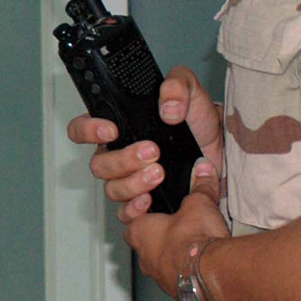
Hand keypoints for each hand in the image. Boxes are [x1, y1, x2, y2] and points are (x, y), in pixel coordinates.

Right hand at [66, 66, 224, 223]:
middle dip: (124, 160)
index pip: (82, 128)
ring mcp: (129, 179)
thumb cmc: (197, 120)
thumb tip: (167, 108)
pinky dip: (135, 208)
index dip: (87, 130)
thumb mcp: (190, 91)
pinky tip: (151, 198)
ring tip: (160, 173)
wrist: (218, 148)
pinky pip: (125, 213)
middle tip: (152, 151)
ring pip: (112, 189)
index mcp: (118, 126)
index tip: (111, 129)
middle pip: (99, 164)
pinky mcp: (145, 200)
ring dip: (134, 182)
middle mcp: (117, 154)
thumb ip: (177, 87)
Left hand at [126, 159, 229, 300]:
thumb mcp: (199, 203)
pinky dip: (186, 272)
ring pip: (160, 263)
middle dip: (161, 235)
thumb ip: (200, 185)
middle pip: (145, 243)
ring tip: (194, 246)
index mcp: (139, 233)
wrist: (213, 275)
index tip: (159, 207)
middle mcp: (144, 258)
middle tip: (180, 227)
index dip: (144, 210)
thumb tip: (204, 169)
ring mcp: (159, 278)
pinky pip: (177, 279)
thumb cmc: (196, 240)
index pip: (132, 218)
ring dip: (174, 256)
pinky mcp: (177, 293)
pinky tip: (202, 266)